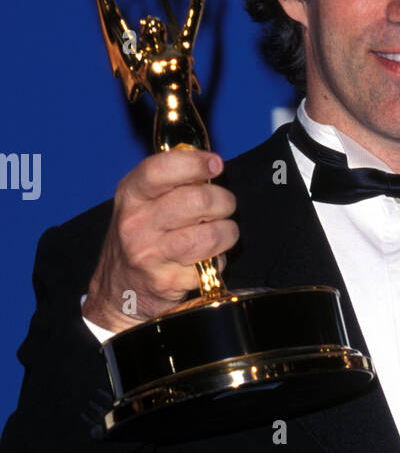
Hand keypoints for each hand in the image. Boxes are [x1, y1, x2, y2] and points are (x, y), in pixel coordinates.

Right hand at [81, 149, 238, 332]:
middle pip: (197, 201)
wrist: (119, 289)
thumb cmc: (140, 238)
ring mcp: (151, 255)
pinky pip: (212, 265)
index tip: (215, 164)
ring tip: (222, 232)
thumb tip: (210, 165)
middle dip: (223, 201)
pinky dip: (218, 260)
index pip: (162, 169)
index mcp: (131, 195)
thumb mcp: (141, 203)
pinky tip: (207, 258)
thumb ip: (171, 182)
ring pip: (210, 235)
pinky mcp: (168, 282)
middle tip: (224, 206)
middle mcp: (137, 224)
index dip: (195, 163)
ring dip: (227, 232)